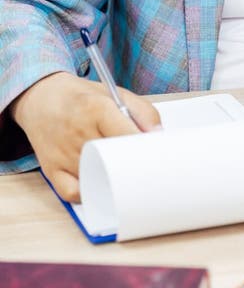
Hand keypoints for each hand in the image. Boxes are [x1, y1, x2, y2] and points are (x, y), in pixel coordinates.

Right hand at [10, 71, 160, 201]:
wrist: (42, 97)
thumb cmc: (82, 97)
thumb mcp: (116, 93)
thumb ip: (143, 111)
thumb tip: (158, 135)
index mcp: (97, 109)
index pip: (127, 136)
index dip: (143, 149)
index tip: (154, 155)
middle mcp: (79, 132)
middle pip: (114, 161)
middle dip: (132, 166)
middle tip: (141, 167)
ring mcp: (64, 153)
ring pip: (96, 178)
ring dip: (113, 180)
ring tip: (122, 173)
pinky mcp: (52, 169)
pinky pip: (74, 193)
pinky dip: (88, 193)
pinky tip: (98, 183)